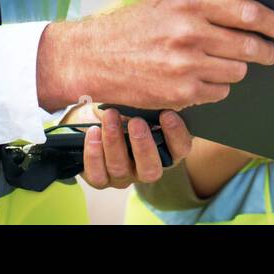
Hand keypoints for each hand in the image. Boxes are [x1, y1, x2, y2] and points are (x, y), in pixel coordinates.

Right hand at [36, 0, 273, 110]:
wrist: (94, 56)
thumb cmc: (134, 26)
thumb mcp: (169, 1)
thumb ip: (206, 6)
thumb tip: (247, 14)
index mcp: (189, 2)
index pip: (248, 13)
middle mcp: (190, 32)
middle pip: (248, 46)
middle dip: (265, 52)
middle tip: (271, 53)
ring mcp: (186, 65)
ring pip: (236, 72)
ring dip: (236, 69)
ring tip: (221, 63)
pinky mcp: (181, 93)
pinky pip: (218, 92)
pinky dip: (216, 87)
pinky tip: (201, 78)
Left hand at [76, 105, 192, 189]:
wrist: (93, 116)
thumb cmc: (123, 106)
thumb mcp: (139, 102)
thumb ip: (149, 104)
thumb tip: (151, 94)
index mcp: (165, 149)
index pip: (180, 149)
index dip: (176, 134)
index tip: (167, 114)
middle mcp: (146, 168)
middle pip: (151, 170)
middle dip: (143, 146)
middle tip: (136, 122)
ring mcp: (123, 175)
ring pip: (120, 168)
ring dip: (114, 141)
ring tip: (110, 116)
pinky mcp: (100, 178)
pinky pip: (97, 174)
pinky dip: (94, 153)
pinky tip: (93, 132)